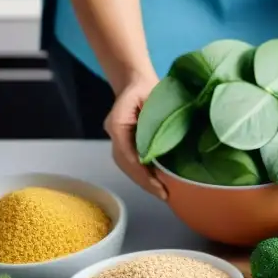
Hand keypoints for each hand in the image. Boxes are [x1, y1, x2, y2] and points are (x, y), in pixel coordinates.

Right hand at [104, 76, 167, 200]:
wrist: (136, 83)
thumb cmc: (147, 87)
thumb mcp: (150, 94)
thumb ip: (153, 115)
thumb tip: (163, 139)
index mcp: (117, 122)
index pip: (126, 152)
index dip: (140, 169)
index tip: (156, 182)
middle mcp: (114, 133)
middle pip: (126, 164)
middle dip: (144, 181)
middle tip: (164, 194)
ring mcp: (118, 139)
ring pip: (127, 166)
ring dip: (144, 182)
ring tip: (162, 193)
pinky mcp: (125, 143)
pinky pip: (131, 163)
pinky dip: (143, 175)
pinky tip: (157, 184)